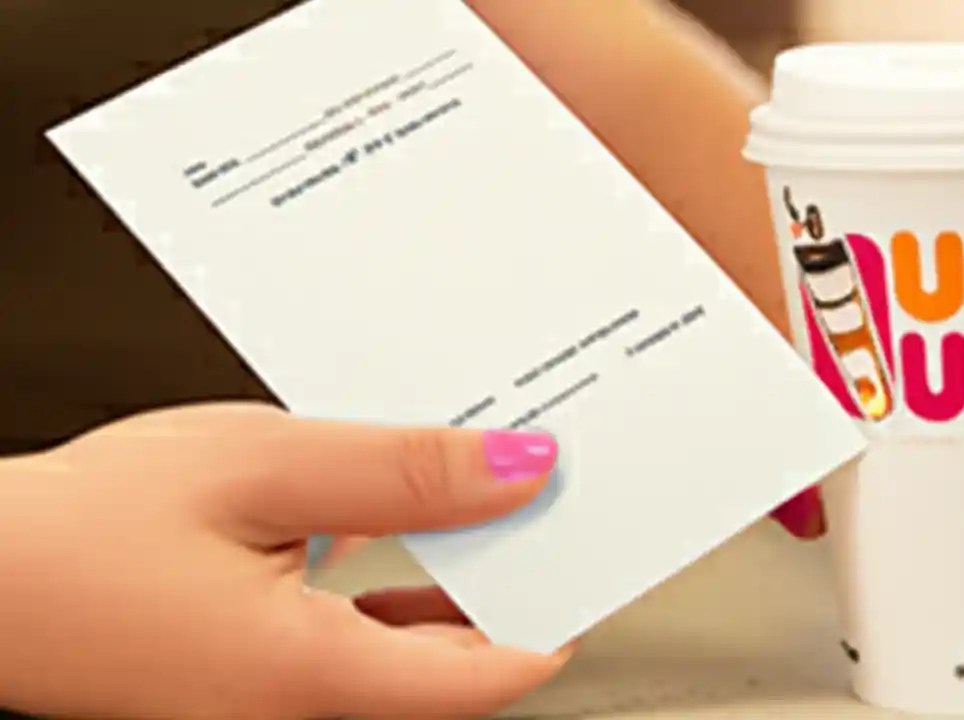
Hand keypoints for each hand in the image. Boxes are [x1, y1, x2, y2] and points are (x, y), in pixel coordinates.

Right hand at [0, 403, 570, 718]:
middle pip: (452, 658)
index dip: (555, 609)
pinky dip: (383, 579)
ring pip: (402, 644)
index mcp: (311, 678)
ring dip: (447, 572)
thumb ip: (400, 475)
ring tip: (475, 488)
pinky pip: (346, 631)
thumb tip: (516, 473)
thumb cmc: (79, 529)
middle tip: (542, 493)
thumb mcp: (261, 465)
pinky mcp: (244, 674)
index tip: (593, 544)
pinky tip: (387, 520)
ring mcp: (269, 698)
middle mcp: (296, 709)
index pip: (488, 675)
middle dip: (508, 575)